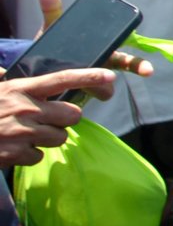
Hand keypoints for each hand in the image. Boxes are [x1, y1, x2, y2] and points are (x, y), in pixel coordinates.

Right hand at [0, 68, 114, 166]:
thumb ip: (3, 77)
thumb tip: (3, 69)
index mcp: (21, 88)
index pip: (63, 79)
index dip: (89, 76)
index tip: (110, 76)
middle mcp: (26, 109)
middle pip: (73, 114)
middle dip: (66, 118)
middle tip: (51, 118)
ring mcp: (22, 133)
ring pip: (59, 138)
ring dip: (49, 137)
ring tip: (28, 134)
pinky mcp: (15, 155)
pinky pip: (39, 156)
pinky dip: (31, 155)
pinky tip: (15, 148)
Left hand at [35, 0, 153, 98]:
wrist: (33, 68)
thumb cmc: (53, 48)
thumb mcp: (52, 28)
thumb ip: (52, 8)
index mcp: (103, 51)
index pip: (126, 56)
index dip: (139, 61)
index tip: (149, 68)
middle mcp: (103, 67)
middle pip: (125, 69)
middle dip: (138, 67)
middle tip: (148, 70)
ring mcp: (93, 83)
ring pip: (104, 87)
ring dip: (94, 84)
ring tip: (76, 82)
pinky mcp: (80, 96)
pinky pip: (85, 97)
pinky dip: (77, 94)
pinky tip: (66, 91)